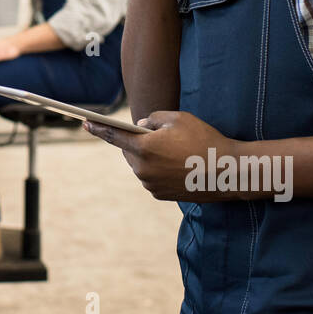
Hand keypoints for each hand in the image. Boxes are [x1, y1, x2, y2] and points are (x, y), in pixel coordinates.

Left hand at [82, 110, 241, 201]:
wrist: (227, 172)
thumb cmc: (204, 139)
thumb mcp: (177, 118)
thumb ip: (152, 119)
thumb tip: (139, 127)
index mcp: (144, 148)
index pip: (114, 136)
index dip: (98, 128)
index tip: (85, 122)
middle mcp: (143, 169)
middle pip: (129, 152)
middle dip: (136, 142)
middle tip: (155, 135)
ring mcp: (151, 185)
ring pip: (140, 165)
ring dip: (148, 156)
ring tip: (172, 150)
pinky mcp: (160, 195)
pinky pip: (151, 177)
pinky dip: (157, 169)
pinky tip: (176, 164)